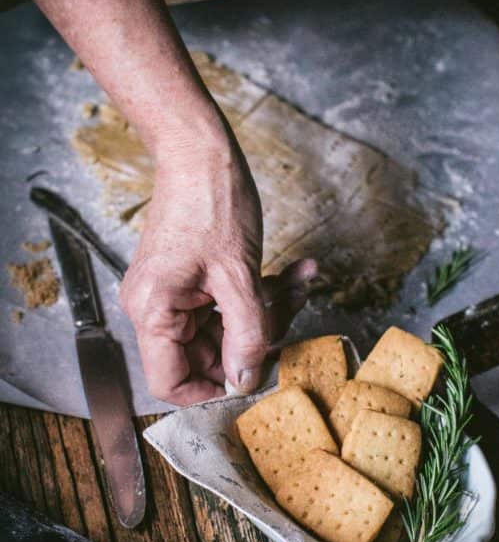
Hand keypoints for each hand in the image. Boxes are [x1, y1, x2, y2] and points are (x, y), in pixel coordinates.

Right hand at [120, 122, 315, 405]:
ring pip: (228, 328)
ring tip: (301, 281)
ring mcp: (177, 295)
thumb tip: (246, 381)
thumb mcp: (238, 275)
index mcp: (154, 311)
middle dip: (258, 338)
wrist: (200, 150)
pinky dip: (263, 292)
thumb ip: (246, 334)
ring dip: (270, 310)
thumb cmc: (211, 201)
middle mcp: (157, 308)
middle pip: (209, 355)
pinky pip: (231, 303)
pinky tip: (297, 272)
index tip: (256, 379)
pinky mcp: (195, 280)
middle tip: (294, 315)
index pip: (171, 382)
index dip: (213, 390)